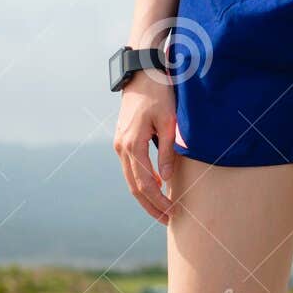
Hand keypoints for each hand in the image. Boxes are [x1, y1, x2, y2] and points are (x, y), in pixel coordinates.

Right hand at [115, 75, 178, 223]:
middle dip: (151, 206)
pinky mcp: (123, 140)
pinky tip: (156, 188)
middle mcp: (122, 147)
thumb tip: (166, 180)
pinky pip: (131, 168)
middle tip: (168, 220)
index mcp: (132, 144)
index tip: (173, 213)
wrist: (142, 72)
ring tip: (163, 209)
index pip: (145, 184)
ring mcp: (120, 144)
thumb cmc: (160, 94)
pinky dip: (142, 182)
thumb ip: (167, 152)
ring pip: (131, 180)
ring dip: (146, 197)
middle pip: (135, 187)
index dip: (159, 202)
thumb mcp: (169, 123)